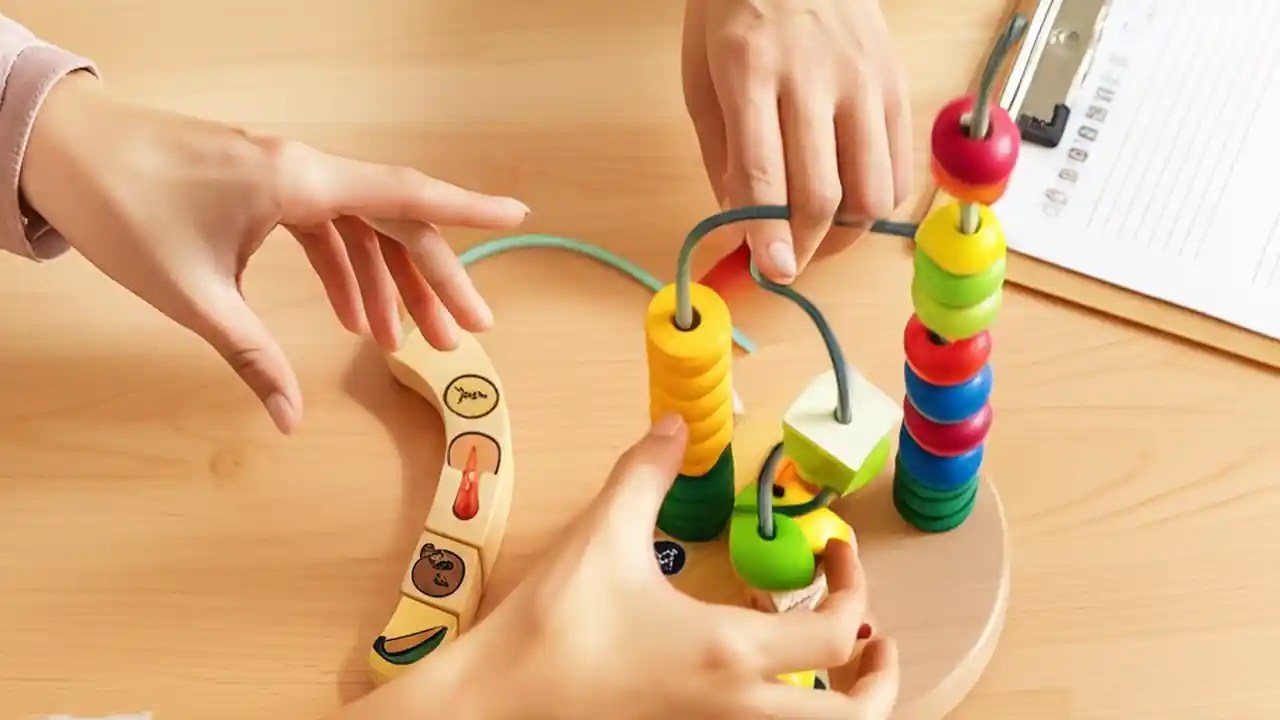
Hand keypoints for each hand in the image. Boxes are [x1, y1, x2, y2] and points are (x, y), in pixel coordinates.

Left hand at [20, 72, 528, 433]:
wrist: (61, 151)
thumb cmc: (122, 210)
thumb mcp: (194, 297)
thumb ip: (252, 357)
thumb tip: (288, 420)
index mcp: (296, 182)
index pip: (403, 195)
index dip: (467, 209)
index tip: (518, 214)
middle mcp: (302, 169)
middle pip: (394, 222)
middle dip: (433, 279)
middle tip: (466, 333)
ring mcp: (283, 173)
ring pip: (362, 226)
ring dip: (389, 282)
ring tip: (409, 342)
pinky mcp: (263, 182)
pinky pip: (324, 226)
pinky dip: (345, 270)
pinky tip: (355, 316)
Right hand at [393, 414, 897, 718]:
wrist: (492, 707)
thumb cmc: (551, 627)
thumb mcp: (602, 535)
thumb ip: (647, 472)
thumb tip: (675, 425)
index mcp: (729, 653)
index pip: (836, 632)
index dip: (851, 584)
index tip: (831, 550)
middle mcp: (736, 711)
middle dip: (880, 681)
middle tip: (875, 640)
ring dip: (838, 707)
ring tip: (831, 666)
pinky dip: (781, 710)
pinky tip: (748, 671)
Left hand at [682, 0, 911, 282]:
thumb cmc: (734, 9)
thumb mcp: (701, 77)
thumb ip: (723, 157)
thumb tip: (741, 230)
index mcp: (751, 71)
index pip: (767, 176)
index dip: (769, 238)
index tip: (772, 273)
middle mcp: (815, 76)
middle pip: (825, 195)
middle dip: (805, 248)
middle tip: (786, 262)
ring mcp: (864, 79)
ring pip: (872, 191)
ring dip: (845, 234)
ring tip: (818, 236)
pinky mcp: (896, 82)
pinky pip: (900, 167)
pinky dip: (875, 202)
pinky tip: (848, 201)